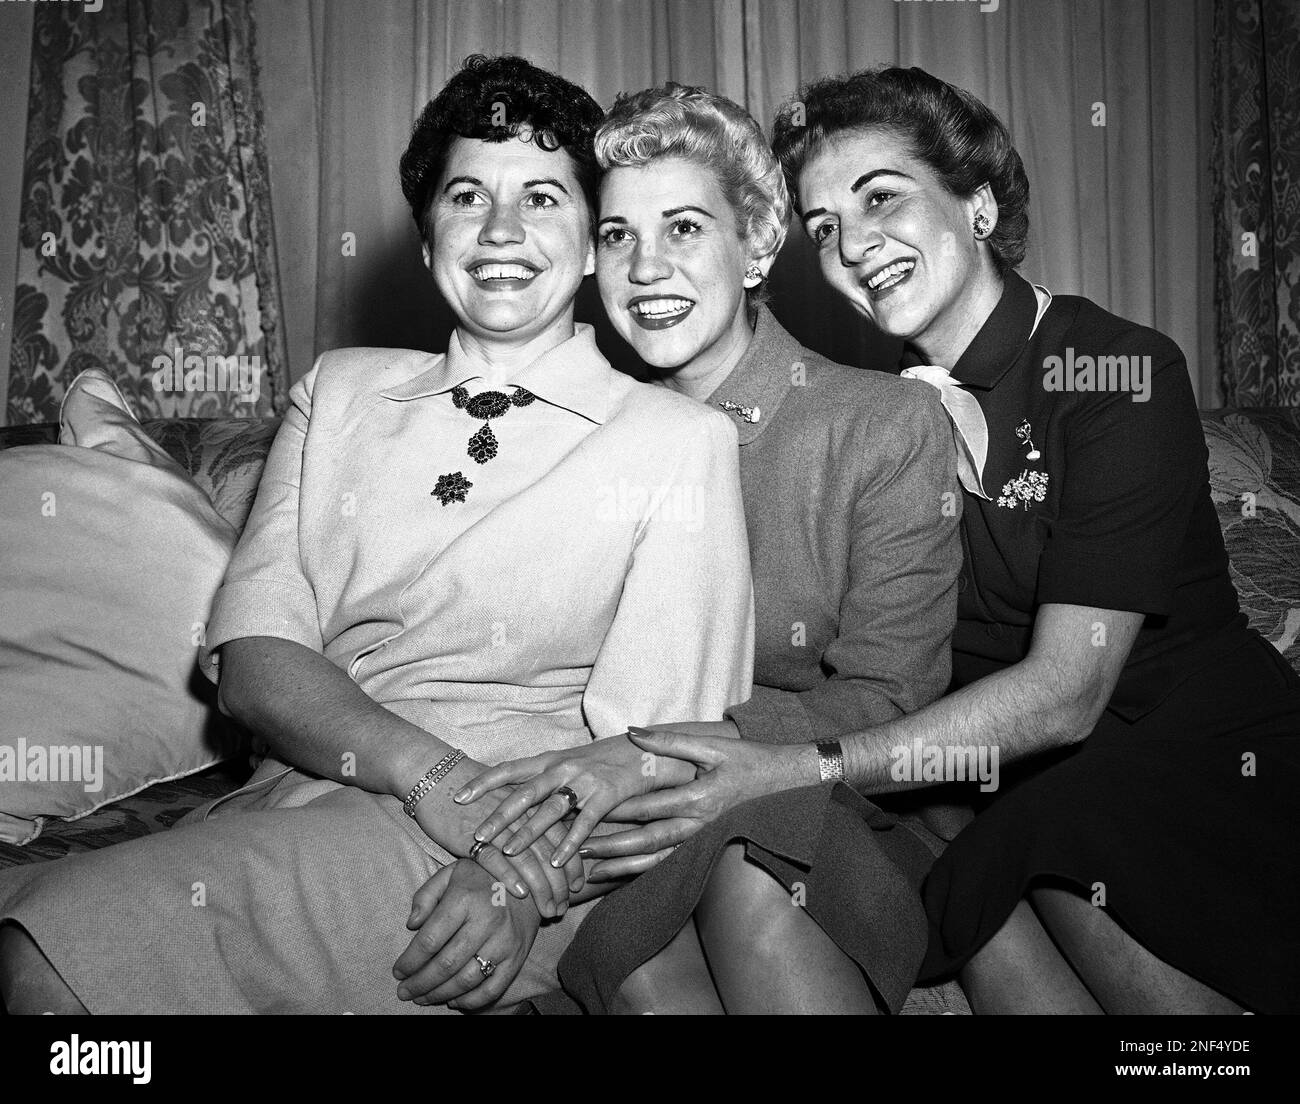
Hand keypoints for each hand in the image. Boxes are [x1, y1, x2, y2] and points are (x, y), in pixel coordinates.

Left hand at [393, 860, 539, 1010]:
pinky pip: (492, 988)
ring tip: (422, 998)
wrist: (529, 880)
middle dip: (420, 983)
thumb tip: (411, 924)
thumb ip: (426, 895)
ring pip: (467, 980)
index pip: (430, 939)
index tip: (398, 971)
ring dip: (440, 994)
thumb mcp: (451, 873)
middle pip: (446, 964)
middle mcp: (486, 921)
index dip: (410, 961)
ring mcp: (504, 942)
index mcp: (465, 898)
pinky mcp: (516, 957)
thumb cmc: (482, 878)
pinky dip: (470, 1001)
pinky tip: (453, 1001)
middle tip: (404, 991)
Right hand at [411, 766, 583, 917]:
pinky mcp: (471, 835)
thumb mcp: (508, 800)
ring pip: (527, 858)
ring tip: (549, 909)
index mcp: (531, 803)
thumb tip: (550, 844)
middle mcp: (519, 814)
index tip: (578, 888)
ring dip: (541, 887)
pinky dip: (509, 877)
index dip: (572, 864)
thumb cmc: (474, 792)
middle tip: (565, 907)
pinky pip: (495, 858)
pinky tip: (521, 894)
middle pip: (549, 851)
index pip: (562, 836)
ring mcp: (497, 825)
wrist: (435, 777)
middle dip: (560, 883)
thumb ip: (529, 818)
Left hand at [452, 730, 703, 867]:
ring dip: (526, 832)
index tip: (458, 796)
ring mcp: (584, 781)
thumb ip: (548, 780)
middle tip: (475, 835)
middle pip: (523, 792)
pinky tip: (558, 860)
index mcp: (552, 760)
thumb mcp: (572, 764)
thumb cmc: (606, 760)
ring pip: (549, 809)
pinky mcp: (606, 795)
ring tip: (506, 851)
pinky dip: (570, 842)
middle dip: (497, 815)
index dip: (483, 782)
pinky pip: (584, 823)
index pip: (510, 769)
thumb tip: (517, 798)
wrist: (648, 749)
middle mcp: (563, 767)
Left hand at [582, 725, 816, 879]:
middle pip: (647, 839)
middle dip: (612, 845)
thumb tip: (634, 731)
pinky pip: (670, 863)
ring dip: (624, 866)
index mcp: (698, 797)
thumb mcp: (712, 746)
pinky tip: (621, 876)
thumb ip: (671, 741)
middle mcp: (698, 824)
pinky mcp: (703, 845)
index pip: (649, 806)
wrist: (784, 782)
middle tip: (579, 848)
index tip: (588, 810)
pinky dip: (644, 872)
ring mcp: (701, 839)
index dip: (617, 810)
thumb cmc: (748, 760)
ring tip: (591, 871)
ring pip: (657, 859)